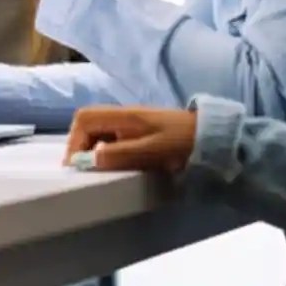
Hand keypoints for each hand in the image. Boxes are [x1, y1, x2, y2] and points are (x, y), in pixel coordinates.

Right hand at [66, 106, 197, 171]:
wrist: (210, 136)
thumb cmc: (180, 142)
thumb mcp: (150, 151)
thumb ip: (119, 154)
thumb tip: (88, 159)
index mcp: (123, 115)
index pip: (84, 119)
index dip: (75, 140)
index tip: (76, 164)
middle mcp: (122, 116)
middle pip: (87, 123)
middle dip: (79, 144)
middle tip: (80, 168)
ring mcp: (129, 123)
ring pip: (98, 131)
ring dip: (90, 148)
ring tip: (93, 170)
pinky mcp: (137, 132)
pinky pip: (111, 138)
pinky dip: (103, 150)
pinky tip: (111, 165)